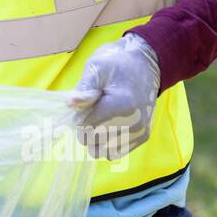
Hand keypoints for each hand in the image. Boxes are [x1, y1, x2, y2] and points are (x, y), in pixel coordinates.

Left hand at [65, 33, 159, 159]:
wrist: (146, 65)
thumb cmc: (118, 64)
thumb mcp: (98, 68)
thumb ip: (84, 88)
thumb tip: (70, 104)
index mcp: (121, 105)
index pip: (85, 127)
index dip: (79, 116)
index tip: (86, 104)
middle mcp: (133, 123)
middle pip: (92, 141)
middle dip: (85, 127)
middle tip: (93, 109)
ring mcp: (139, 132)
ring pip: (102, 151)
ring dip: (95, 138)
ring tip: (100, 118)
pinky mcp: (142, 137)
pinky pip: (115, 152)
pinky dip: (107, 142)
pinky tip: (109, 125)